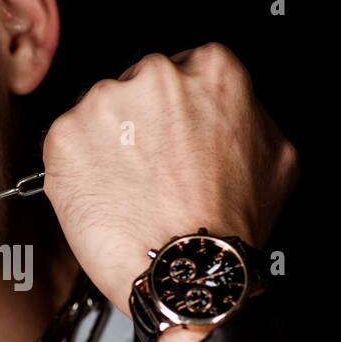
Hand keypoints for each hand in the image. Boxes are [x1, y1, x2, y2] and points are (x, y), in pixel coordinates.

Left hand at [42, 43, 297, 341]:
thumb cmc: (229, 224)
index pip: (183, 71)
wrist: (185, 273)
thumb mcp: (277, 156)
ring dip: (107, 145)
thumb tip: (234, 111)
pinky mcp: (63, 137)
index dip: (178, 113)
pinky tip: (105, 198)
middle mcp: (154, 75)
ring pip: (99, 115)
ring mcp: (104, 103)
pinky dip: (78, 171)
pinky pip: (66, 146)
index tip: (175, 138)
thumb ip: (250, 114)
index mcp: (212, 68)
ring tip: (130, 191)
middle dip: (140, 124)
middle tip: (153, 172)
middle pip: (137, 86)